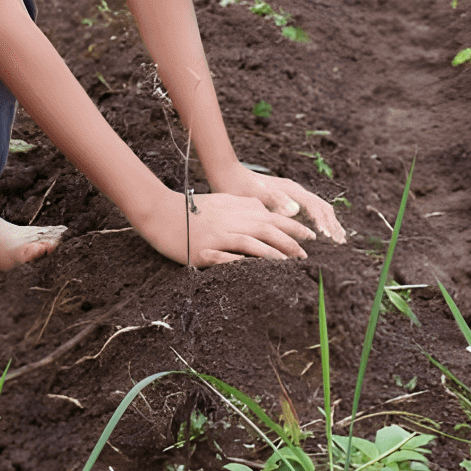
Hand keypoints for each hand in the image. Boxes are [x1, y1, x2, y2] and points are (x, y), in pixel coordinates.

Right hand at [132, 186, 317, 264]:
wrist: (160, 212)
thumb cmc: (189, 209)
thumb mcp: (219, 202)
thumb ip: (241, 206)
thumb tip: (262, 210)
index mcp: (236, 208)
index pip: (271, 216)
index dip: (292, 226)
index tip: (310, 235)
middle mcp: (231, 220)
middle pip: (267, 228)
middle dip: (291, 239)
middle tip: (307, 252)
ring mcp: (219, 234)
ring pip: (253, 240)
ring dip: (275, 251)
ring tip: (292, 262)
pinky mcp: (206, 248)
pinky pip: (230, 255)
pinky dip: (247, 261)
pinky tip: (260, 268)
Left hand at [206, 163, 346, 244]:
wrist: (227, 175)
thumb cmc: (240, 186)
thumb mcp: (255, 194)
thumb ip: (275, 200)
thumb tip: (296, 211)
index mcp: (291, 190)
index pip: (316, 206)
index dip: (323, 222)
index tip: (327, 237)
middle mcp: (295, 191)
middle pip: (322, 207)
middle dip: (332, 224)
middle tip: (341, 241)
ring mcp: (292, 195)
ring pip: (318, 208)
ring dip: (328, 223)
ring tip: (337, 238)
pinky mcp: (287, 199)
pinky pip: (309, 211)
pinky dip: (318, 221)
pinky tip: (318, 232)